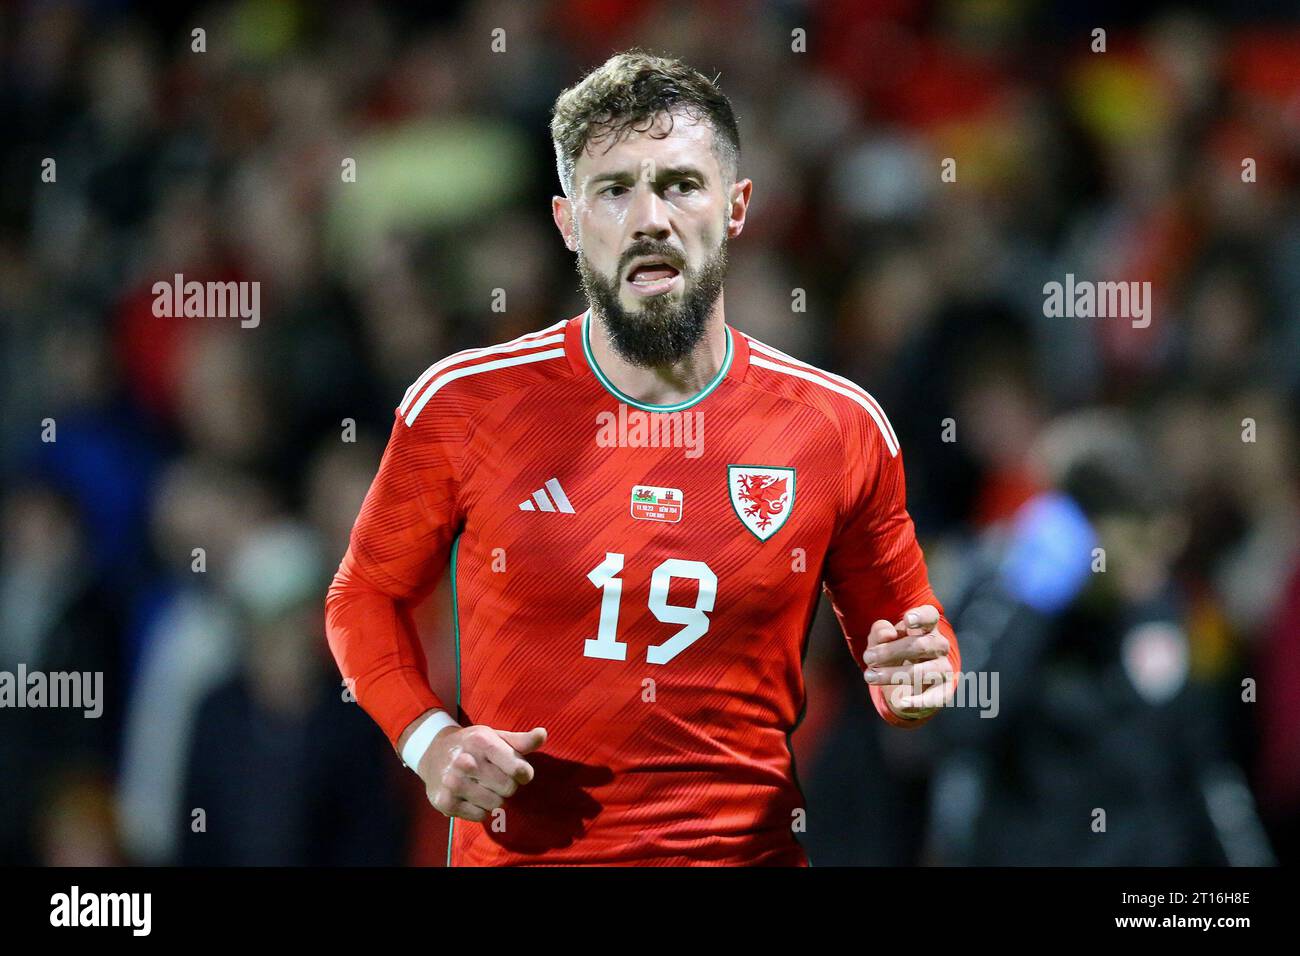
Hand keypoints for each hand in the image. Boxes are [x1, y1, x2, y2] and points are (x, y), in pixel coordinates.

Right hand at [417, 722, 547, 821]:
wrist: (433, 753)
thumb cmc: (473, 745)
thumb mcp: (496, 737)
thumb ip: (521, 740)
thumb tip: (543, 733)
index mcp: (481, 741)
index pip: (518, 769)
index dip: (524, 773)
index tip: (519, 772)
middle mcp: (465, 761)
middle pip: (509, 788)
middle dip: (507, 785)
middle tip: (495, 777)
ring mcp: (453, 783)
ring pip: (496, 805)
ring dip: (494, 798)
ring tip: (483, 786)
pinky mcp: (445, 802)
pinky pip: (480, 816)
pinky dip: (480, 809)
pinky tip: (471, 796)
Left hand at [863, 604, 954, 719]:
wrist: (906, 685)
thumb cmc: (893, 653)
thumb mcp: (880, 641)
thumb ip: (880, 633)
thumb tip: (888, 634)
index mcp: (927, 627)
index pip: (930, 616)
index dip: (920, 617)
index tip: (906, 619)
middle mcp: (939, 645)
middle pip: (921, 645)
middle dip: (891, 652)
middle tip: (868, 658)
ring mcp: (944, 668)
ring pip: (924, 671)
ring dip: (894, 674)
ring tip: (870, 676)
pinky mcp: (944, 691)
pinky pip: (934, 697)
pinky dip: (917, 701)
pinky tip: (900, 701)